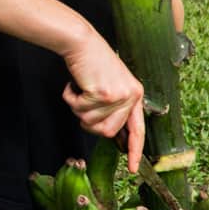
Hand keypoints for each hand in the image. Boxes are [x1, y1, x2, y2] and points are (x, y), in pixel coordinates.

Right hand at [61, 33, 144, 172]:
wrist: (82, 42)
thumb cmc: (92, 61)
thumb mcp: (111, 84)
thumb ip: (115, 107)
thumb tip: (113, 135)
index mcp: (136, 94)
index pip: (138, 129)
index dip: (135, 150)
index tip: (134, 167)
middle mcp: (131, 96)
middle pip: (108, 131)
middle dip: (89, 122)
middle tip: (82, 103)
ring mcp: (117, 95)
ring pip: (91, 122)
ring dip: (78, 108)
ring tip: (79, 90)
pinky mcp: (102, 93)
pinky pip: (79, 109)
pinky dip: (70, 98)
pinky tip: (74, 84)